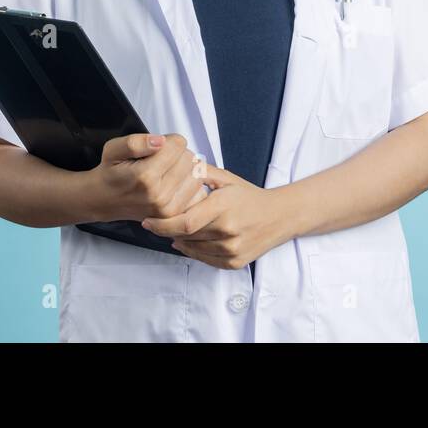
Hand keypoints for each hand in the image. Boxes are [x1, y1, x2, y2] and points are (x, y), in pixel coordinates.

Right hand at [90, 133, 209, 222]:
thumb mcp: (113, 149)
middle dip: (177, 154)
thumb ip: (135, 142)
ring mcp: (169, 208)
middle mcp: (159, 195)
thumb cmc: (111, 173)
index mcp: (145, 176)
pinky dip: (189, 184)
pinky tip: (174, 183)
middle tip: (160, 160)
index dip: (168, 140)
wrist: (104, 201)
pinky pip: (198, 191)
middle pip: (189, 158)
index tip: (156, 147)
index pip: (179, 144)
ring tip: (166, 171)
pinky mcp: (175, 216)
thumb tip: (160, 140)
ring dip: (186, 169)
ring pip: (197, 174)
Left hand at [141, 163, 292, 269]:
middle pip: (186, 236)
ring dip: (180, 240)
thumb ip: (200, 171)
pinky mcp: (234, 262)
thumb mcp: (226, 178)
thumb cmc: (249, 196)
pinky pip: (204, 259)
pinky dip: (192, 251)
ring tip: (174, 229)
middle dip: (167, 230)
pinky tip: (189, 240)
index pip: (184, 222)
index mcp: (223, 206)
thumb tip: (175, 164)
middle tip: (155, 223)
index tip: (146, 222)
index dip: (162, 225)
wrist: (280, 216)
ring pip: (193, 249)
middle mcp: (228, 230)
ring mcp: (232, 249)